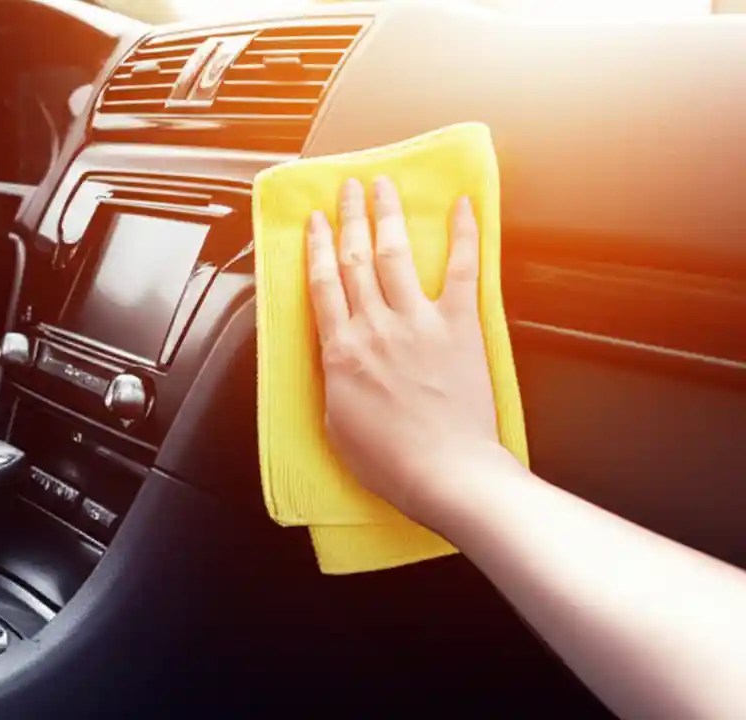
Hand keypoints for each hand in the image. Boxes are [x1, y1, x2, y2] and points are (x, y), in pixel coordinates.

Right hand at [307, 177, 509, 526]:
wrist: (443, 473)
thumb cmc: (389, 461)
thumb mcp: (336, 423)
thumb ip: (335, 381)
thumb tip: (338, 361)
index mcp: (340, 351)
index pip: (322, 285)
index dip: (316, 247)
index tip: (314, 221)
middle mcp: (375, 327)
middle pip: (354, 259)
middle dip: (348, 218)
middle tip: (347, 189)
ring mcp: (418, 323)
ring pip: (395, 254)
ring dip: (387, 215)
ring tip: (383, 187)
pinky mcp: (459, 328)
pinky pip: (461, 271)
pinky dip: (463, 236)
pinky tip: (462, 208)